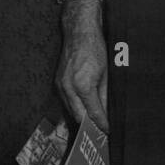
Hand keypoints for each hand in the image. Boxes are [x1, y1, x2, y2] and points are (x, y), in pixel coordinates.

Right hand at [57, 0, 108, 132]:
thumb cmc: (95, 49)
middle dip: (89, 126)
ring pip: (70, 110)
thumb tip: (106, 113)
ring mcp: (60, 85)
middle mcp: (68, 88)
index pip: (93, 113)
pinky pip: (66, 101)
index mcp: (83, 86)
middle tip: (100, 133)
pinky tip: (83, 110)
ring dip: (81, 118)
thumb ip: (105, 96)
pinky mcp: (57, 82)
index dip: (101, 124)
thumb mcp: (106, 74)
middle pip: (78, 117)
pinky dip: (75, 107)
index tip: (107, 130)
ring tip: (93, 124)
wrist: (79, 32)